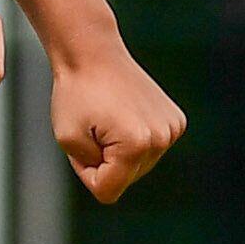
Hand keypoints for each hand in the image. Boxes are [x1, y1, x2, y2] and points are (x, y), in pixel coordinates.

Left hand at [49, 37, 185, 202]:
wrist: (94, 52)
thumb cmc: (75, 93)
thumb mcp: (67, 139)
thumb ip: (90, 169)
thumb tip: (119, 176)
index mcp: (136, 145)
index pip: (106, 191)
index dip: (86, 171)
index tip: (82, 142)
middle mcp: (161, 139)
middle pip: (126, 179)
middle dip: (104, 161)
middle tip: (94, 127)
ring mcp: (173, 129)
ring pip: (138, 166)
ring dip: (119, 150)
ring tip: (109, 118)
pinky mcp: (176, 121)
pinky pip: (149, 149)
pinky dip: (134, 139)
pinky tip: (125, 114)